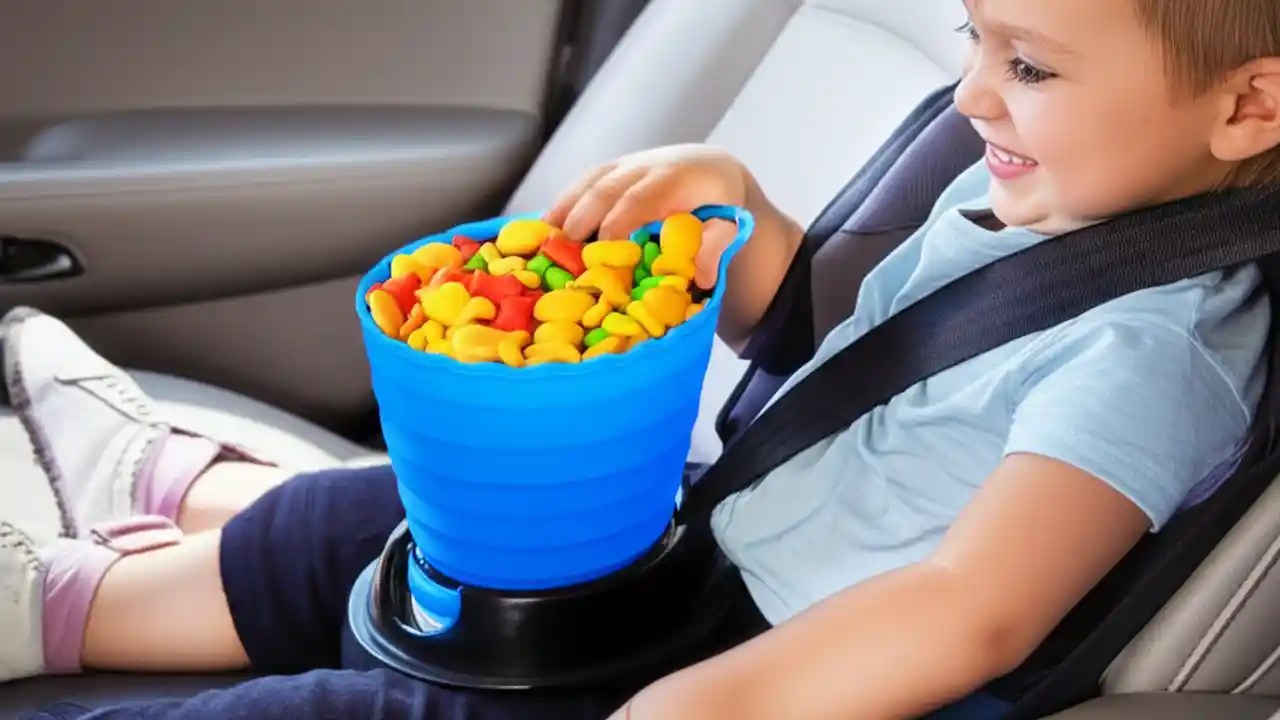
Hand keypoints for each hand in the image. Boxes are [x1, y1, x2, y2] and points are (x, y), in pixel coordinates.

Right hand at [545, 144, 747, 289]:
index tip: (604, 252)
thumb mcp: (729, 221)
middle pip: (605, 188)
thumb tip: (702, 278)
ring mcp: (622, 165)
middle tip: (566, 250)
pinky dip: (562, 203)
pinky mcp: (609, 169)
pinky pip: (582, 182)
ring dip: (565, 209)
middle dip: (583, 216)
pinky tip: (544, 227)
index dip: (617, 223)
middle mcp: (643, 166)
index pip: (639, 198)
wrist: (709, 165)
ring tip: (545, 239)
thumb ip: (716, 245)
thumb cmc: (717, 201)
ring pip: (588, 182)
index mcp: (673, 177)